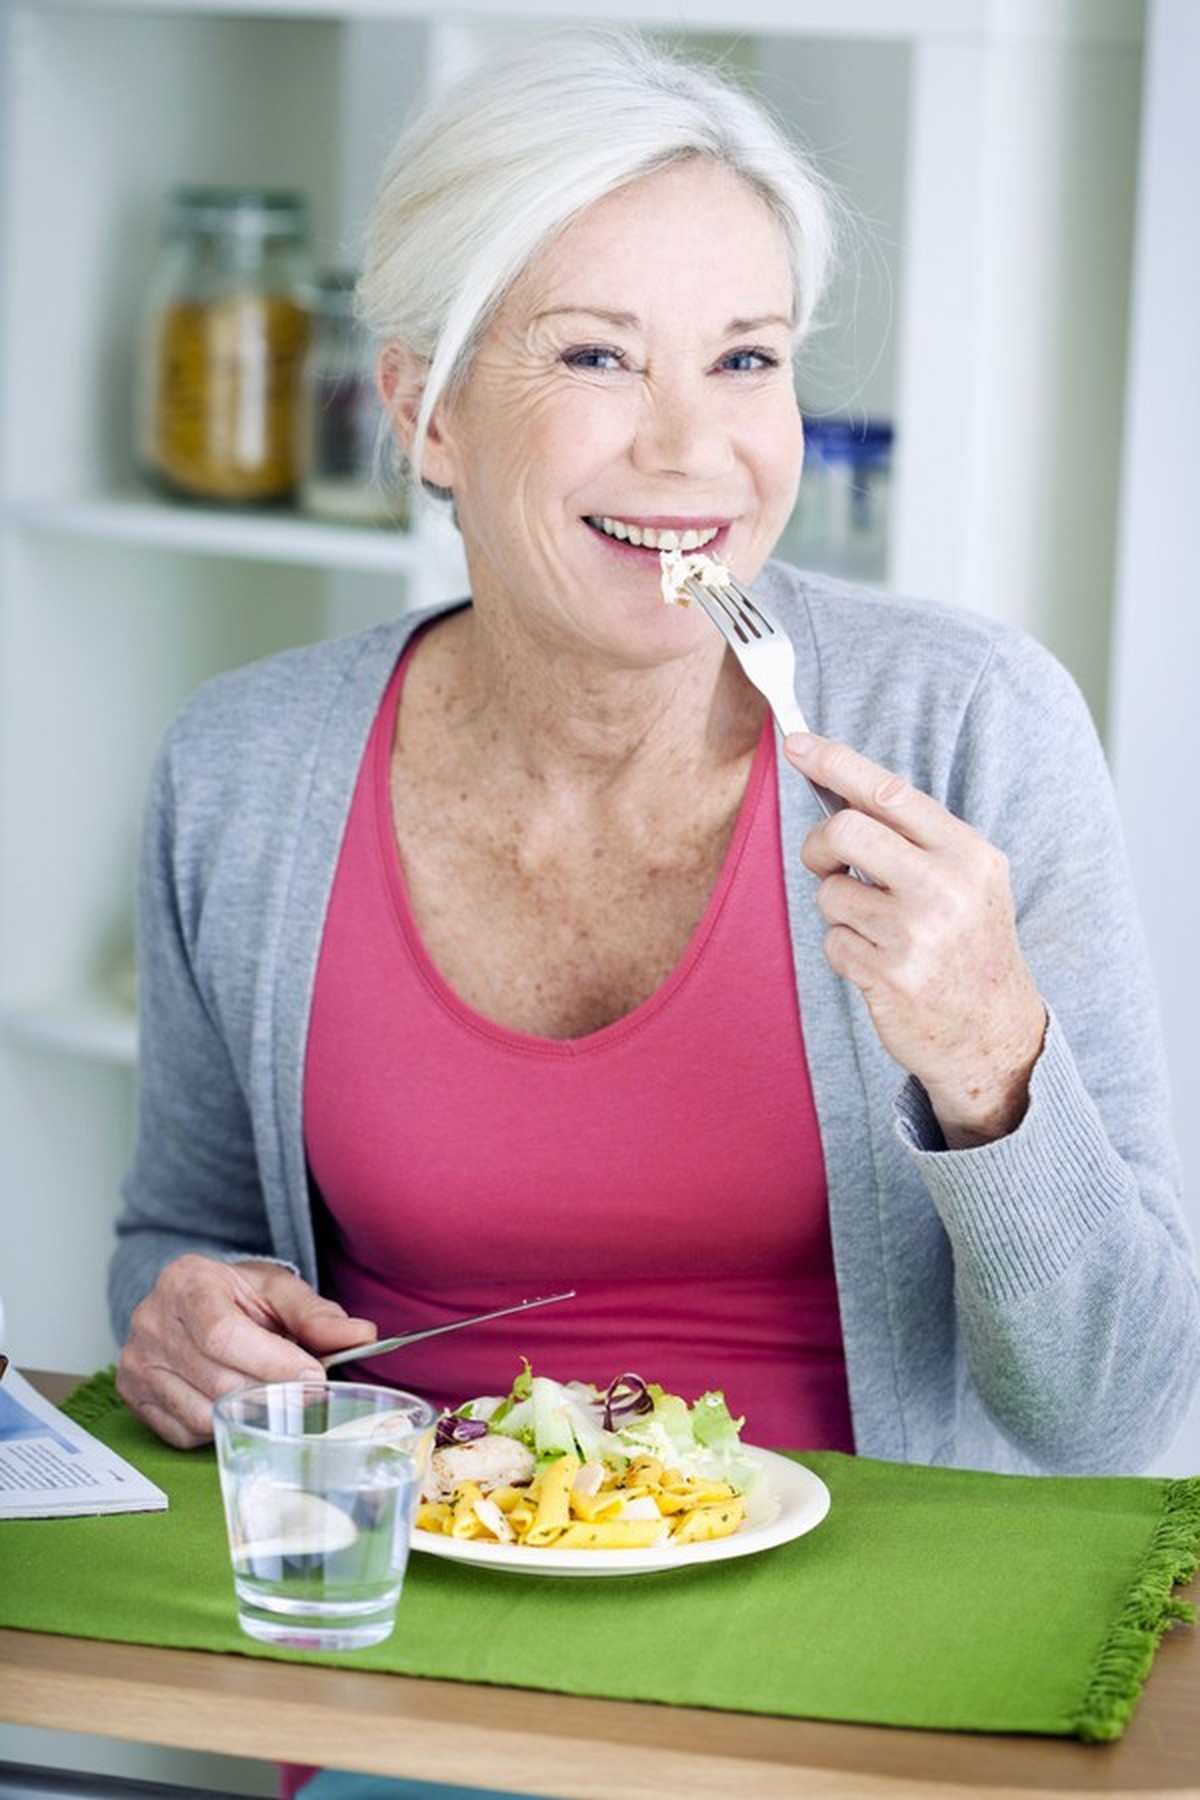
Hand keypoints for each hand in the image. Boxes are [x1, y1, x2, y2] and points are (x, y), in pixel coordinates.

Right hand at [116, 1255, 377, 1447]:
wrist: (193, 1301)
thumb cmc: (239, 1295)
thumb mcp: (278, 1291)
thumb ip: (317, 1314)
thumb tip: (362, 1335)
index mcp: (186, 1282)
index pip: (223, 1333)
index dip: (272, 1362)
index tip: (314, 1376)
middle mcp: (152, 1322)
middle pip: (215, 1378)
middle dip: (270, 1392)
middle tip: (306, 1394)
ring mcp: (138, 1363)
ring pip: (201, 1412)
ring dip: (248, 1413)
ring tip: (274, 1397)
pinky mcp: (135, 1397)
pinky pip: (184, 1433)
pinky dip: (220, 1427)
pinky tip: (236, 1403)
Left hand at [784, 733, 1046, 1148]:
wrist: (994, 1034)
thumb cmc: (969, 947)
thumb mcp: (968, 880)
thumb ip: (914, 839)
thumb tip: (838, 789)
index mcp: (968, 853)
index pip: (888, 791)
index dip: (835, 762)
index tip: (796, 744)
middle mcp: (947, 888)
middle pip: (844, 831)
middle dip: (819, 846)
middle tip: (824, 863)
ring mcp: (918, 934)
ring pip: (830, 894)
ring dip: (839, 910)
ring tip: (878, 930)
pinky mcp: (890, 976)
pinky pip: (834, 942)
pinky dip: (846, 951)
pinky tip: (881, 965)